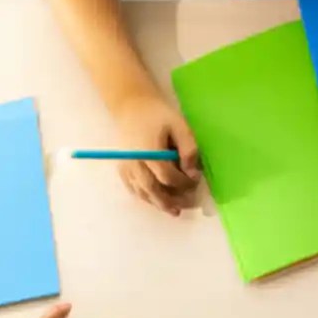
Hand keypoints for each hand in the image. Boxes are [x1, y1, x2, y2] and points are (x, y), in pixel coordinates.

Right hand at [113, 93, 202, 215]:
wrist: (132, 107)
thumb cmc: (159, 116)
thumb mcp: (180, 126)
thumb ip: (189, 149)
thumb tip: (193, 173)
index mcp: (148, 151)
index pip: (166, 176)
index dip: (183, 182)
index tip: (195, 180)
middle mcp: (133, 162)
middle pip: (151, 189)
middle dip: (170, 200)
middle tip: (184, 207)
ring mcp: (125, 167)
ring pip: (142, 192)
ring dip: (158, 203)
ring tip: (173, 210)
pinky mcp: (122, 169)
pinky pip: (134, 189)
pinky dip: (147, 197)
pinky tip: (158, 201)